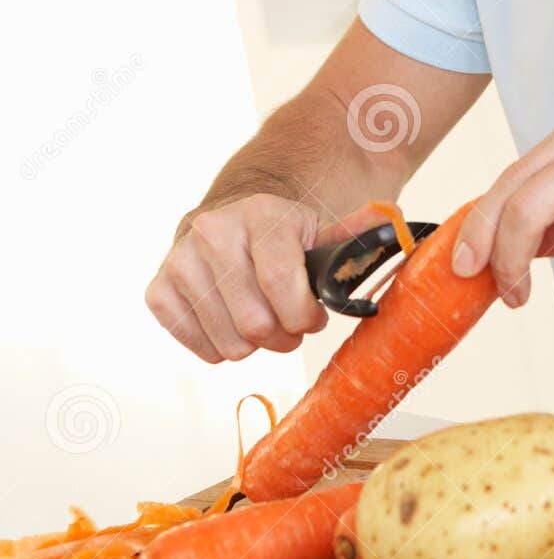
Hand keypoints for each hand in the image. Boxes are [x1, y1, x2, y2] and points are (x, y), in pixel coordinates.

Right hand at [146, 196, 393, 361]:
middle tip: (288, 321)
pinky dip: (218, 344)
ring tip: (261, 317)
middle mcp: (213, 231)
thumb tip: (389, 224)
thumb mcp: (320, 231)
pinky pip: (194, 343)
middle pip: (256, 325)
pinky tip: (229, 319)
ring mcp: (180, 259)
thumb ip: (352, 236)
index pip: (282, 286)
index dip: (304, 316)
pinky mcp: (159, 288)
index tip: (312, 316)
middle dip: (282, 334)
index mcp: (261, 215)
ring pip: (228, 343)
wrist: (235, 215)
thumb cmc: (284, 235)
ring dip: (253, 344)